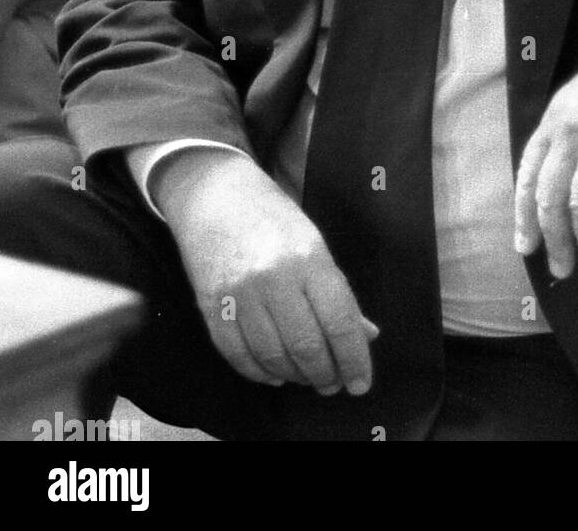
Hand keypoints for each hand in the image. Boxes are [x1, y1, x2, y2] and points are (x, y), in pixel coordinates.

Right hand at [153, 149, 377, 395]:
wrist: (214, 195)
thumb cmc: (273, 217)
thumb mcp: (314, 244)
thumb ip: (338, 292)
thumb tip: (365, 335)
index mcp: (309, 258)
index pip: (339, 321)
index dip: (354, 358)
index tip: (360, 383)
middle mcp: (274, 278)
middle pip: (307, 346)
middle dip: (325, 374)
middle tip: (333, 383)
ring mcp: (239, 295)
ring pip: (273, 357)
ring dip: (295, 376)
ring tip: (307, 377)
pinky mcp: (212, 307)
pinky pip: (238, 356)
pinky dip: (260, 373)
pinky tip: (275, 374)